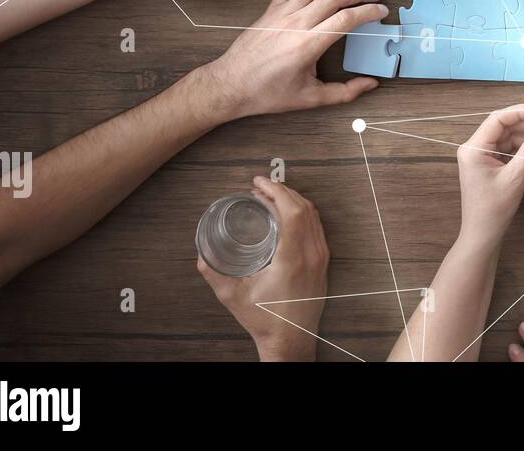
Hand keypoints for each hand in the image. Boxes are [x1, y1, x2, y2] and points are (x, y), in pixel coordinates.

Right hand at [197, 177, 328, 360]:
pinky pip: (316, 227)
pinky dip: (302, 212)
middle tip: (261, 186)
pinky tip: (287, 212)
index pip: (292, 211)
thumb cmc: (265, 320)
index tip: (259, 183)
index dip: (276, 191)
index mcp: (292, 258)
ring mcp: (321, 258)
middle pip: (304, 208)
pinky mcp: (323, 262)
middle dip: (282, 190)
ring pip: (313, 215)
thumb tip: (201, 252)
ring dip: (293, 200)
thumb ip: (213, 272)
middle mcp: (312, 254)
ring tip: (271, 195)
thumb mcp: (232, 296)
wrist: (290, 341)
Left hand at [204, 0, 385, 117]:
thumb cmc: (268, 93)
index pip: (347, 19)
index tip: (381, 12)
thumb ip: (345, 92)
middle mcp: (296, 23)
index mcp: (308, 45)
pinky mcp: (270, 8)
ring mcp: (282, 12)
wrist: (230, 85)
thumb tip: (371, 84)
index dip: (369, 12)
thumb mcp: (310, 99)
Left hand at [456, 106, 523, 246]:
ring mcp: (482, 158)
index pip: (498, 119)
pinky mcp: (490, 166)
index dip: (521, 112)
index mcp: (474, 148)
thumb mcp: (515, 177)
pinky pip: (509, 154)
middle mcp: (475, 149)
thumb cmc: (493, 208)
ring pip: (510, 142)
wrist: (483, 235)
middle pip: (506, 129)